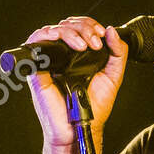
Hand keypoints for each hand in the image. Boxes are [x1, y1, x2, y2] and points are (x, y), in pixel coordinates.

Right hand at [24, 16, 127, 147]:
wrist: (81, 128)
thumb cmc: (93, 107)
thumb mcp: (113, 76)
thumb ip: (117, 53)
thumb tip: (112, 31)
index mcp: (76, 55)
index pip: (78, 27)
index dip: (90, 25)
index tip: (102, 35)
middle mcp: (61, 56)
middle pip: (66, 25)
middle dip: (84, 28)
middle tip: (95, 42)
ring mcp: (48, 62)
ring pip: (52, 30)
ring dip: (70, 31)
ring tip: (84, 45)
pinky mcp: (37, 71)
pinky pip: (35, 44)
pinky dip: (47, 35)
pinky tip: (62, 40)